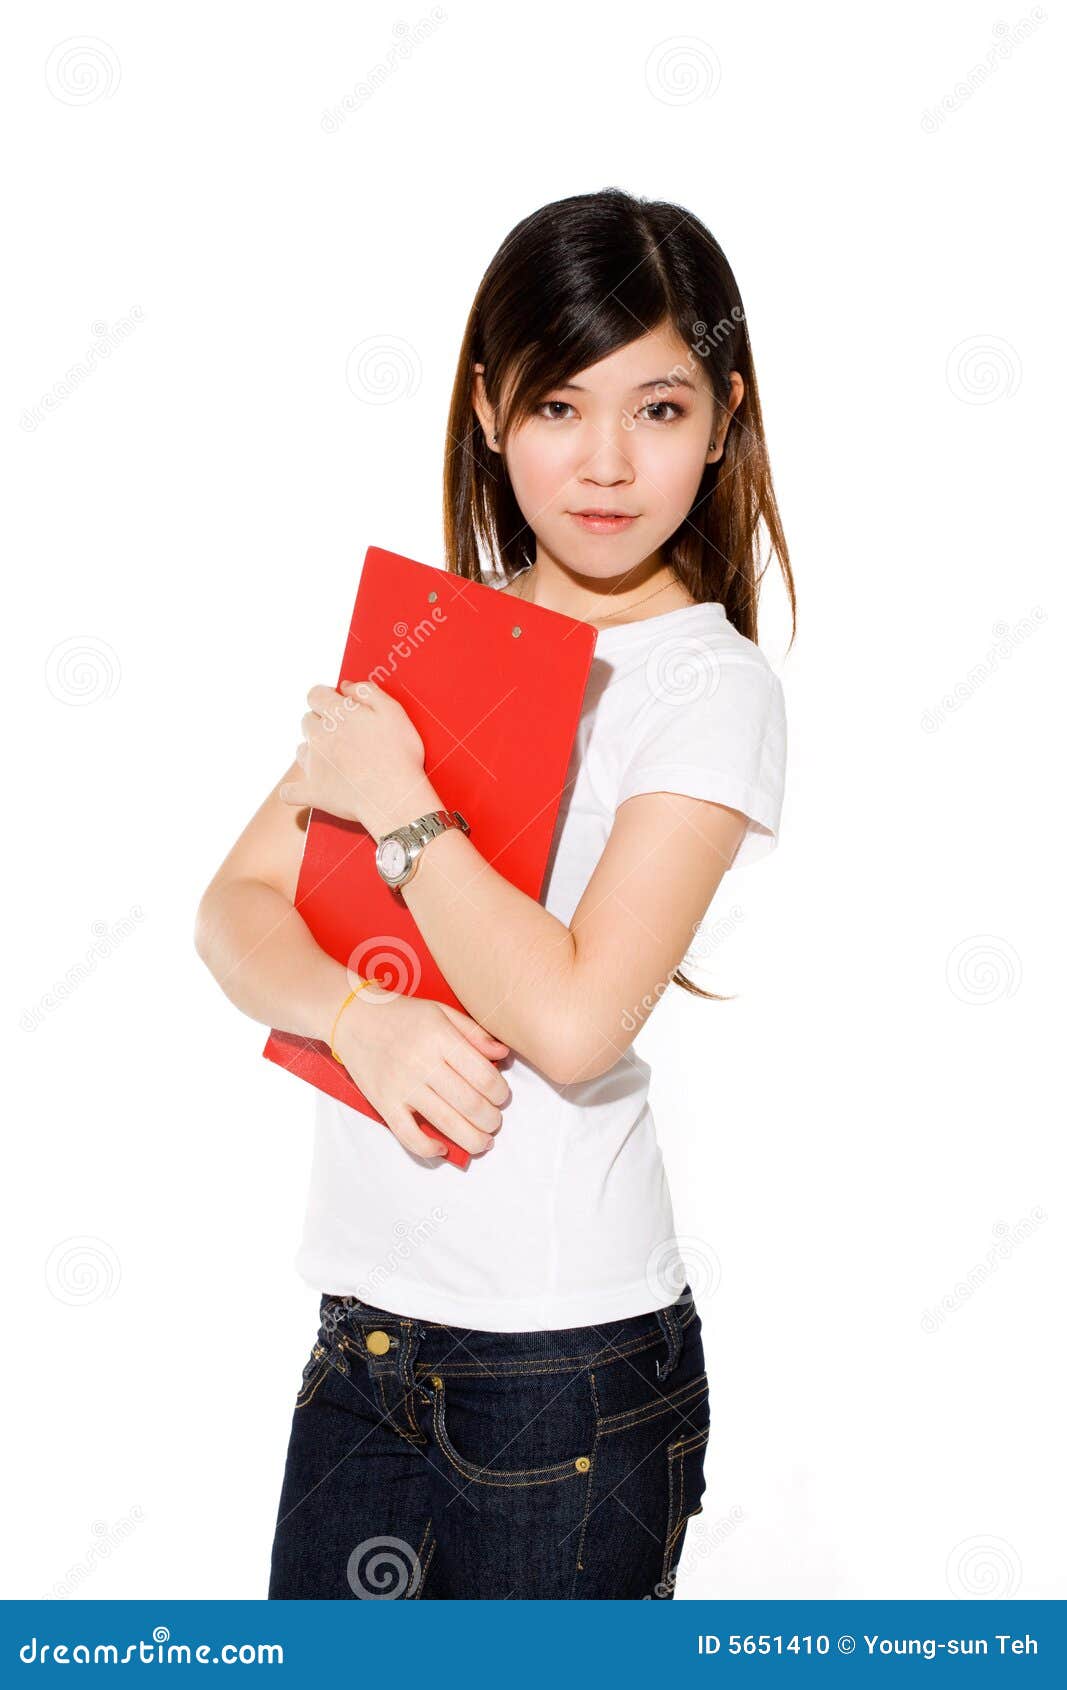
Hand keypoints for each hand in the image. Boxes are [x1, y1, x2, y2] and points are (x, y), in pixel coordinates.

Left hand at [278, 678, 435, 838]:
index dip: (325, 697)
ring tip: (335, 761)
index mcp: (337, 713)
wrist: (395, 798)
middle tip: (343, 735)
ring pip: (302, 749)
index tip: (336, 705)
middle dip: (321, 723)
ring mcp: (313, 764)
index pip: (315, 694)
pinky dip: (294, 790)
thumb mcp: (393, 712)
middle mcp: (319, 735)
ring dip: (313, 750)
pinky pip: (289, 792)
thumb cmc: (400, 755)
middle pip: (308, 720)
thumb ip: (367, 692)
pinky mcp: (312, 792)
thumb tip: (345, 686)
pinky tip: (304, 789)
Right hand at [333, 987, 510, 1159]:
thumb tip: (502, 1054)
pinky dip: (428, 1148)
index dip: (500, 1093)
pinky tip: (442, 1148)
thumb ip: (474, 1033)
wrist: (353, 1017)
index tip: (501, 1096)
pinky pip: (408, 1135)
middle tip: (494, 1122)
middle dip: (491, 1120)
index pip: (483, 1076)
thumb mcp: (441, 1011)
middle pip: (470, 1104)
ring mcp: (401, 1086)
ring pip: (446, 1123)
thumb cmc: (401, 1014)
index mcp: (441, 1038)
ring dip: (472, 1139)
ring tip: (482, 1141)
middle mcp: (422, 1063)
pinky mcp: (383, 1103)